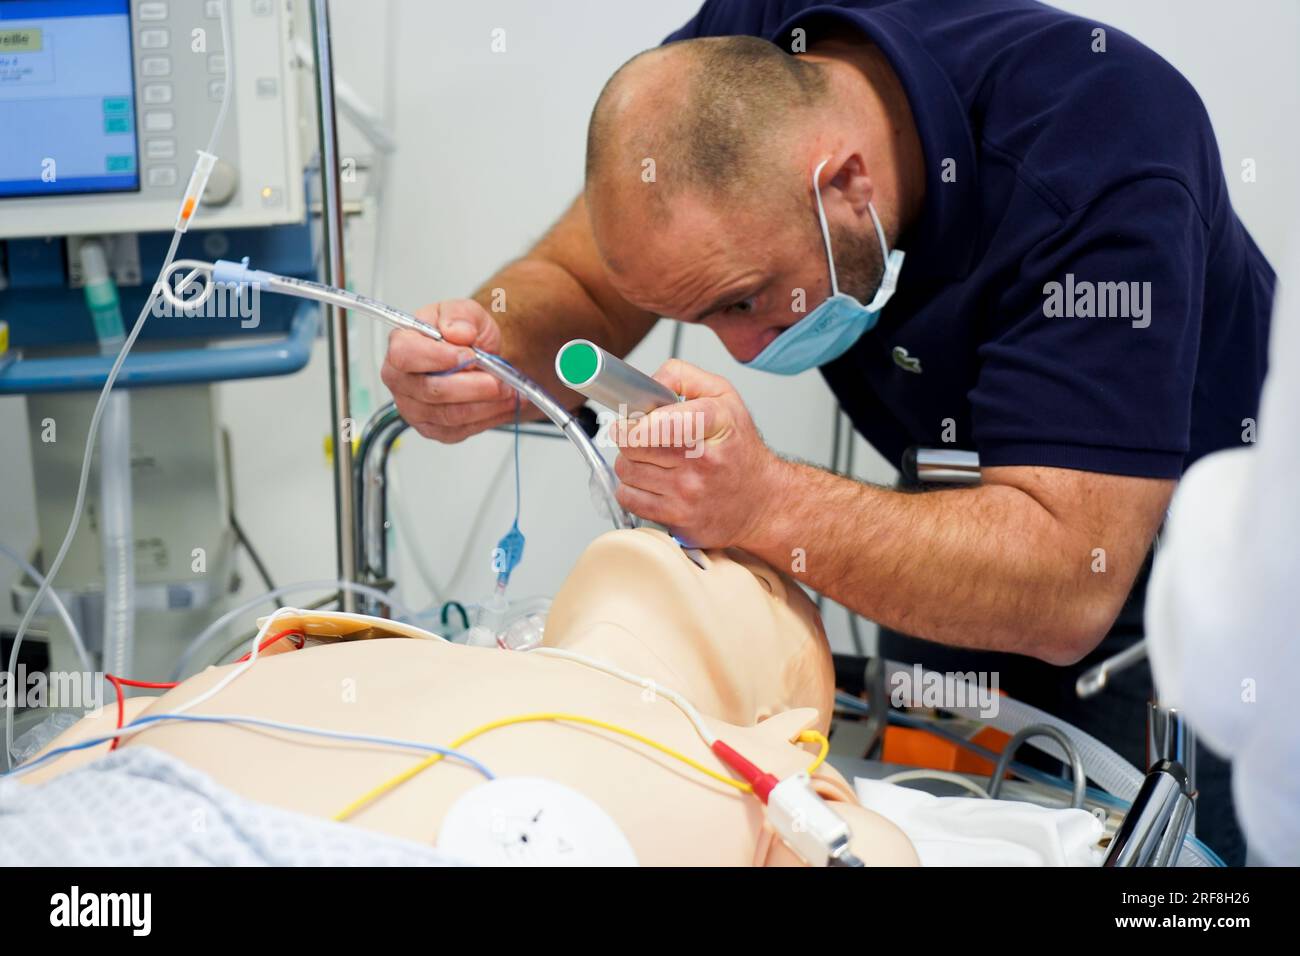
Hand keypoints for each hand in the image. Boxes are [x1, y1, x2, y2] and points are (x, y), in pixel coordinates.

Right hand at [380, 299, 517, 441]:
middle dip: (472, 387)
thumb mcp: (466, 312)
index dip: (437, 358)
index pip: (406, 355)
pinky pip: (459, 430)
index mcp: (401, 345)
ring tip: (509, 392)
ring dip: (485, 405)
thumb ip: (460, 316)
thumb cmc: (465, 336)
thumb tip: (458, 331)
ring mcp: (413, 408)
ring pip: (449, 415)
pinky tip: (503, 405)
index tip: (469, 355)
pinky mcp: (432, 428)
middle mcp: (400, 380)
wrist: (478, 357)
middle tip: (499, 380)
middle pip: (431, 391)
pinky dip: (487, 418)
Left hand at [611, 359, 785, 548]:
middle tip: (640, 436)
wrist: (761, 501)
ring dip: (630, 462)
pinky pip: (628, 498)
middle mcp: (703, 460)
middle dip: (629, 435)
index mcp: (716, 424)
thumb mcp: (723, 396)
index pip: (665, 421)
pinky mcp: (677, 519)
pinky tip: (651, 483)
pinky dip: (631, 489)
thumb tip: (645, 385)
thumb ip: (682, 376)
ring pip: (626, 469)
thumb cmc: (739, 449)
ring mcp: (689, 493)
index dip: (639, 420)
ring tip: (651, 459)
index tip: (634, 419)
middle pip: (634, 443)